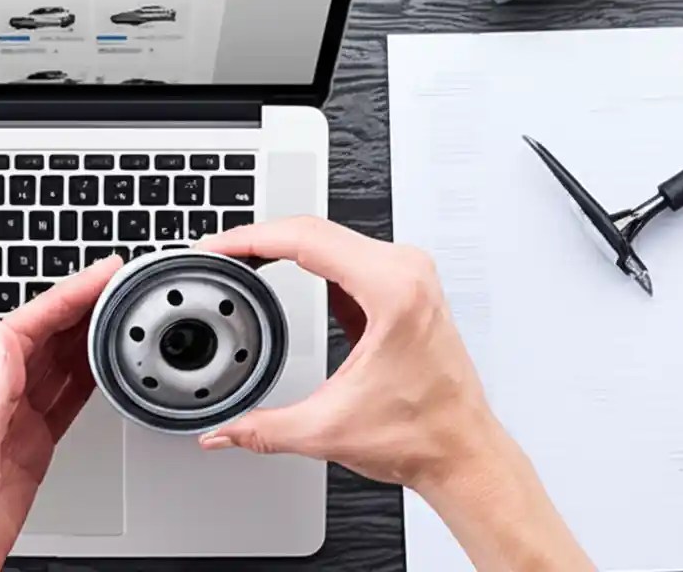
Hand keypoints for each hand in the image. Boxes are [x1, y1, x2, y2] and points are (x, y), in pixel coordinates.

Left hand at [0, 256, 122, 571]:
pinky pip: (64, 399)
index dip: (63, 298)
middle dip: (81, 305)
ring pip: (56, 363)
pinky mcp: (29, 445)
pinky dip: (88, 377)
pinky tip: (105, 364)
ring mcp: (12, 422)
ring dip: (87, 333)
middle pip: (43, 337)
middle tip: (121, 284)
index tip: (98, 279)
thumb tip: (6, 342)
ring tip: (120, 310)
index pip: (23, 329)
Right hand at [194, 215, 488, 487]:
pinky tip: (282, 266)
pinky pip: (347, 256)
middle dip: (260, 238)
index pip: (307, 239)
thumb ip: (263, 430)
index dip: (252, 239)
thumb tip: (221, 430)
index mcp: (393, 291)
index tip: (219, 247)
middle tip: (219, 253)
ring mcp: (408, 277)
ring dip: (284, 245)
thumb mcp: (327, 429)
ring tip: (243, 257)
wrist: (463, 452)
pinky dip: (309, 259)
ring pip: (331, 238)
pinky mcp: (403, 288)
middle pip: (315, 230)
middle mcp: (406, 273)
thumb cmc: (425, 435)